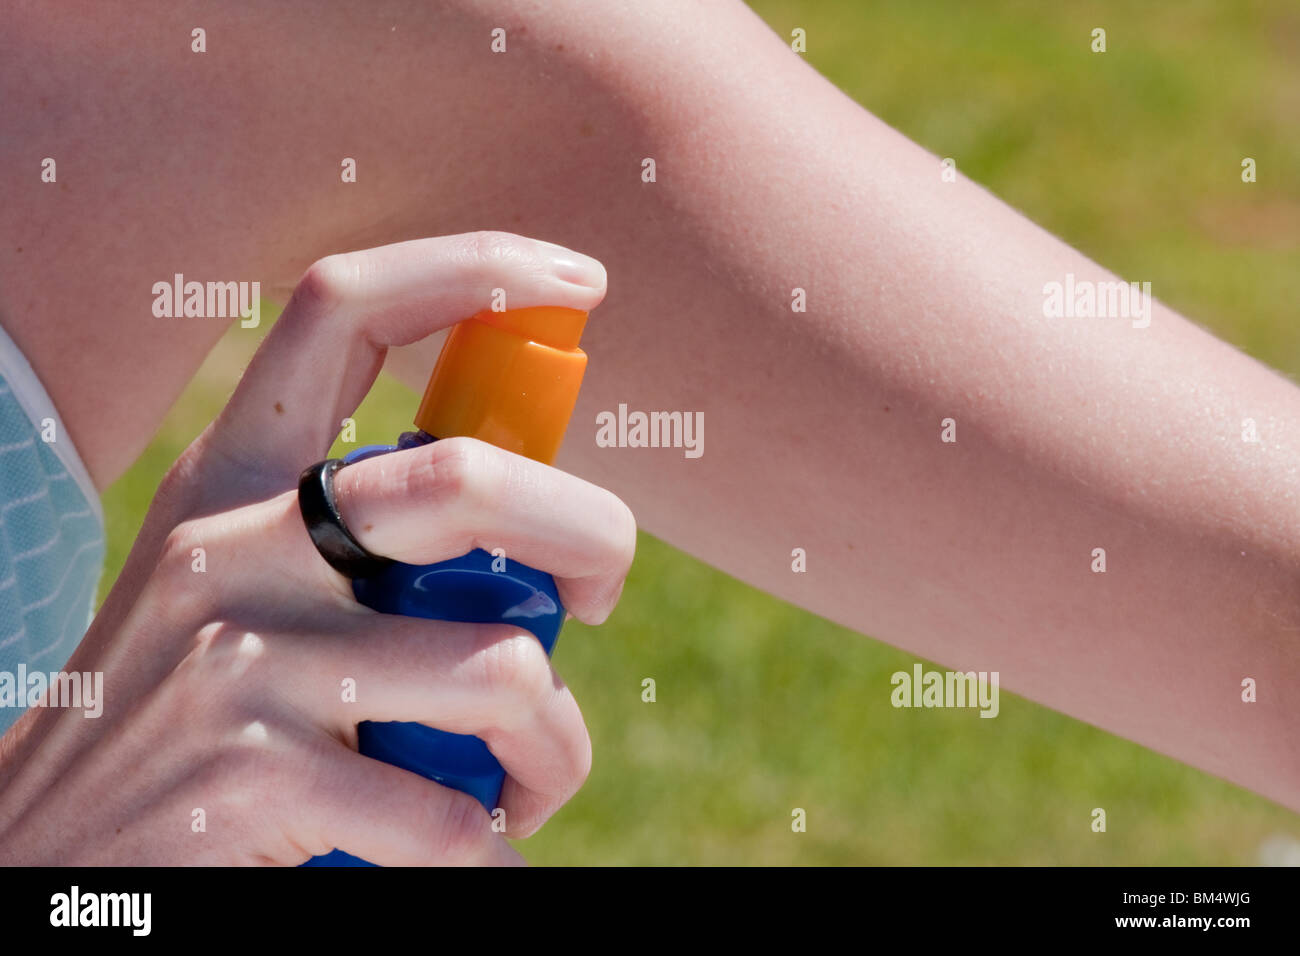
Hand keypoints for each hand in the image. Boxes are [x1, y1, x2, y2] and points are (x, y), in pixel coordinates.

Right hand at [0, 233, 634, 864]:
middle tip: (599, 592)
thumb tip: (530, 505)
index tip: (583, 278)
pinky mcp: (256, 785)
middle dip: (593, 530)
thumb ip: (349, 527)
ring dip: (556, 739)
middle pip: (468, 479)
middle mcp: (230, 548)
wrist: (45, 851)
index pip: (345, 307)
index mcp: (232, 476)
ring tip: (535, 771)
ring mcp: (240, 664)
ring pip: (498, 669)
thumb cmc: (188, 706)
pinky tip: (480, 847)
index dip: (475, 267)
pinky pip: (451, 818)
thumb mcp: (235, 581)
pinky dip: (496, 842)